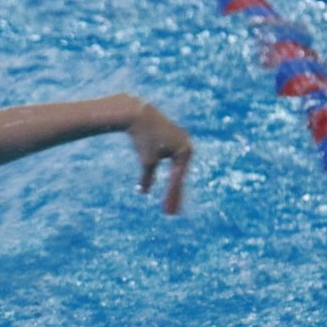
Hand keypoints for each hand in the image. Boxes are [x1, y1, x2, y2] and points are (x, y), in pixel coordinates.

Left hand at [126, 99, 192, 214]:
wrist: (138, 114)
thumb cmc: (144, 138)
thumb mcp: (146, 160)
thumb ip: (147, 177)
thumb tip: (144, 192)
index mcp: (185, 151)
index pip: (177, 179)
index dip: (171, 196)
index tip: (167, 212)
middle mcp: (187, 146)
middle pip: (179, 176)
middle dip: (174, 195)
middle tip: (169, 213)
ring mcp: (181, 142)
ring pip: (175, 170)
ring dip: (172, 187)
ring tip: (169, 203)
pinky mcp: (172, 139)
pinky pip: (170, 161)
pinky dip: (166, 174)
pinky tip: (165, 183)